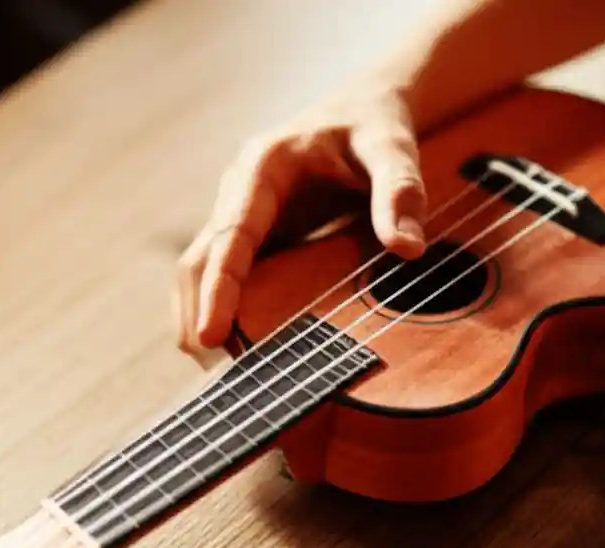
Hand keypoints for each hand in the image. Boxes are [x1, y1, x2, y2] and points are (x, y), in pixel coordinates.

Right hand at [176, 89, 427, 353]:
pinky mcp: (252, 241)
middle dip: (198, 317)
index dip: (217, 290)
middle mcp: (237, 196)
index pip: (228, 237)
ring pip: (201, 277)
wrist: (361, 112)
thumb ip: (400, 191)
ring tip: (226, 378)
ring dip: (204, 323)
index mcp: (261, 168)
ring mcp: (239, 220)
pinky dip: (226, 318)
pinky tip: (243, 356)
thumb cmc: (373, 126)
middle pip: (197, 264)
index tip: (208, 336)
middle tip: (214, 374)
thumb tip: (407, 249)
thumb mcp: (392, 147)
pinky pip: (226, 282)